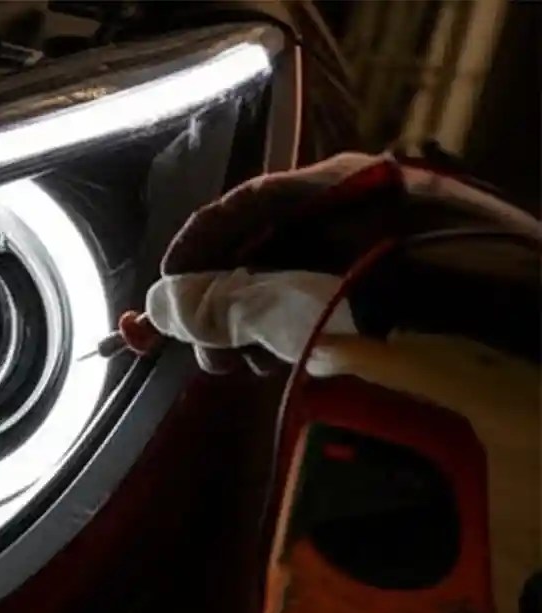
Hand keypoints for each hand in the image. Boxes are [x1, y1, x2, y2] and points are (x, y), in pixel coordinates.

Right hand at [137, 152, 539, 373]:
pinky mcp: (415, 303)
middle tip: (209, 354)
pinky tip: (291, 369)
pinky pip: (337, 311)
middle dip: (226, 302)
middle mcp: (375, 212)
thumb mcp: (305, 306)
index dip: (196, 248)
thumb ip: (228, 305)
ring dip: (262, 328)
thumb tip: (166, 307)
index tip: (163, 294)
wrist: (524, 357)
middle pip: (273, 247)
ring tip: (251, 369)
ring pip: (302, 285)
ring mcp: (397, 257)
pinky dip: (303, 339)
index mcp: (354, 187)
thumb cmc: (425, 315)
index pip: (250, 204)